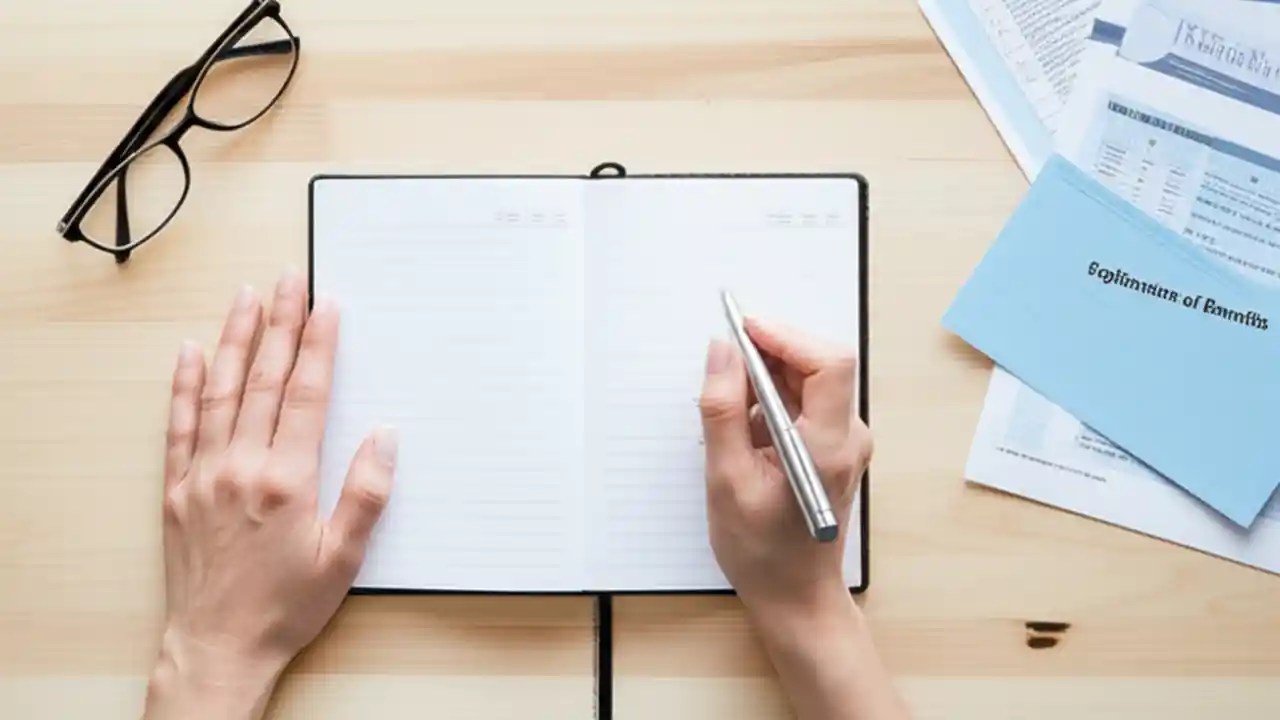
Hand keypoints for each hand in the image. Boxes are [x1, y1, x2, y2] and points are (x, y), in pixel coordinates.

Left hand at [145, 271, 395, 719]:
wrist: (217, 647)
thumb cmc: (284, 607)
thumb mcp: (342, 559)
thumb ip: (366, 494)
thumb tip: (384, 438)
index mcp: (286, 480)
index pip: (305, 394)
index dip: (317, 345)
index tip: (326, 307)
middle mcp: (240, 467)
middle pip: (262, 379)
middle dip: (279, 323)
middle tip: (288, 280)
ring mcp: (203, 474)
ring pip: (220, 391)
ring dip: (235, 339)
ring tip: (246, 297)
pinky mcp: (177, 489)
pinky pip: (180, 425)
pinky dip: (185, 386)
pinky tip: (191, 353)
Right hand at [698, 317, 869, 618]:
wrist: (796, 597)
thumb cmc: (762, 552)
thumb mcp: (726, 481)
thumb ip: (722, 412)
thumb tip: (721, 353)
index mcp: (827, 447)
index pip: (828, 364)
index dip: (786, 336)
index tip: (743, 328)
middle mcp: (847, 437)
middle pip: (820, 364)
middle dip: (772, 350)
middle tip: (725, 356)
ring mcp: (844, 442)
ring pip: (811, 380)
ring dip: (768, 375)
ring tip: (726, 399)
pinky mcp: (833, 446)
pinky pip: (805, 402)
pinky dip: (772, 397)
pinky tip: (742, 422)